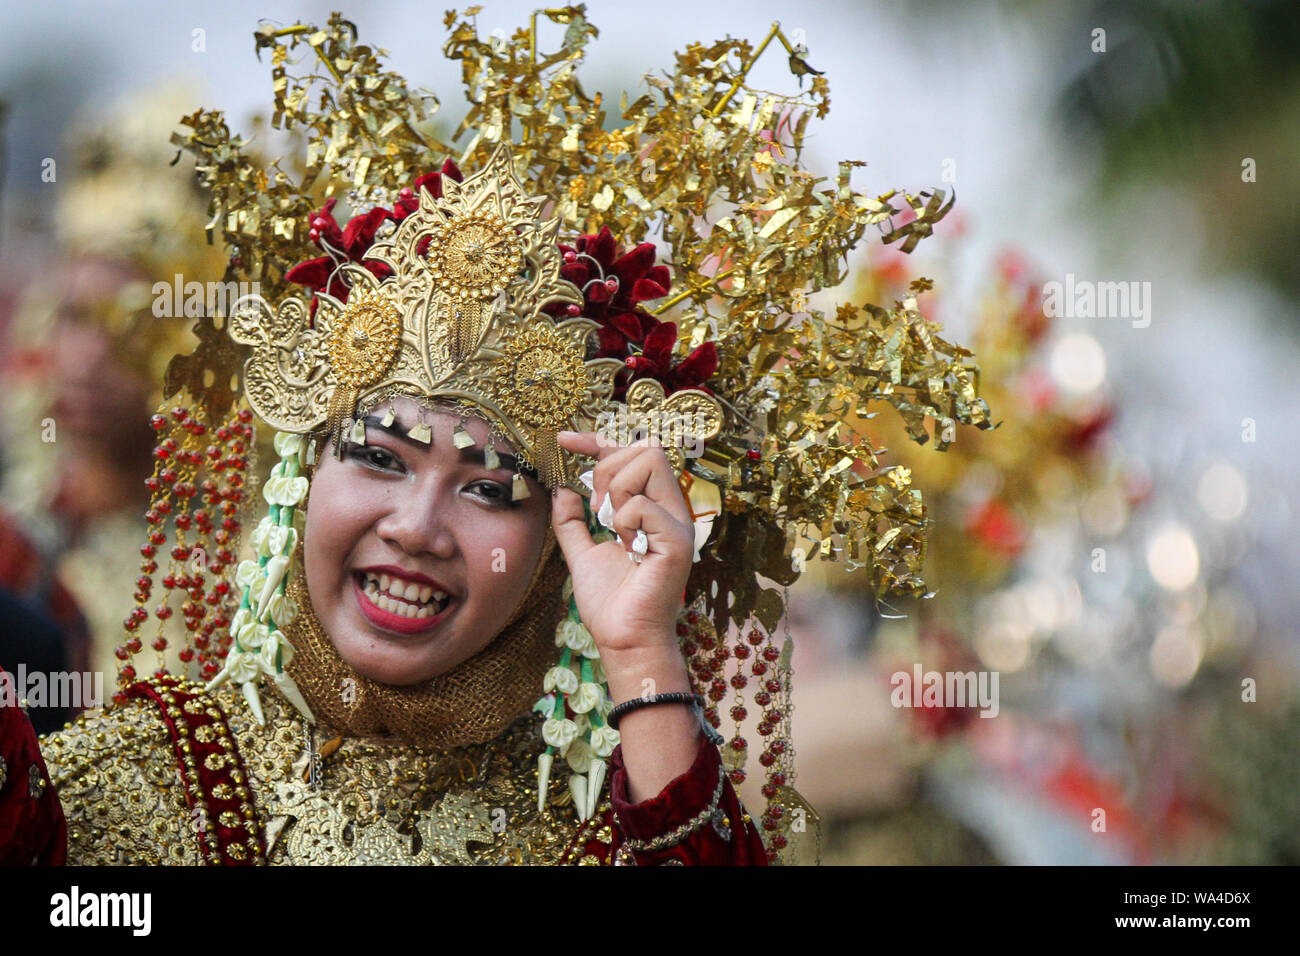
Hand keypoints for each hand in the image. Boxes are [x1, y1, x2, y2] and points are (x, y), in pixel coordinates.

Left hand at [550, 430, 694, 665]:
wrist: (624, 639)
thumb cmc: (610, 602)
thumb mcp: (581, 553)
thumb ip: (572, 522)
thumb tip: (562, 489)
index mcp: (653, 508)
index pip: (633, 452)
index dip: (597, 439)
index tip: (563, 440)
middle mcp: (670, 509)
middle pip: (646, 446)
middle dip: (608, 467)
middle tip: (596, 508)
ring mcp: (677, 522)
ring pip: (649, 460)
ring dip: (616, 490)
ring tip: (613, 527)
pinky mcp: (677, 540)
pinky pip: (642, 504)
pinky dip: (622, 521)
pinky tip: (627, 548)